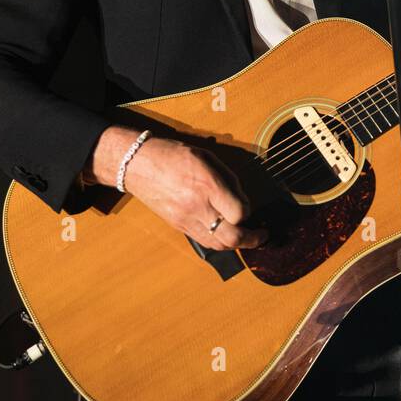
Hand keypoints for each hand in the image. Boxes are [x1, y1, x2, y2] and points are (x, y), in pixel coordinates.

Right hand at [86, 127, 267, 250]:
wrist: (139, 164)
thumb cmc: (175, 156)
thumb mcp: (208, 158)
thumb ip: (229, 182)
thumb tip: (243, 203)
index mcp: (207, 185)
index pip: (239, 213)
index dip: (249, 213)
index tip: (250, 208)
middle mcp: (197, 206)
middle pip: (231, 237)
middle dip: (252, 239)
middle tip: (261, 235)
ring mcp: (186, 219)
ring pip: (218, 245)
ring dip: (236, 244)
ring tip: (246, 237)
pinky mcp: (178, 226)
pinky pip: (204, 242)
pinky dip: (219, 242)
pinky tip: (225, 235)